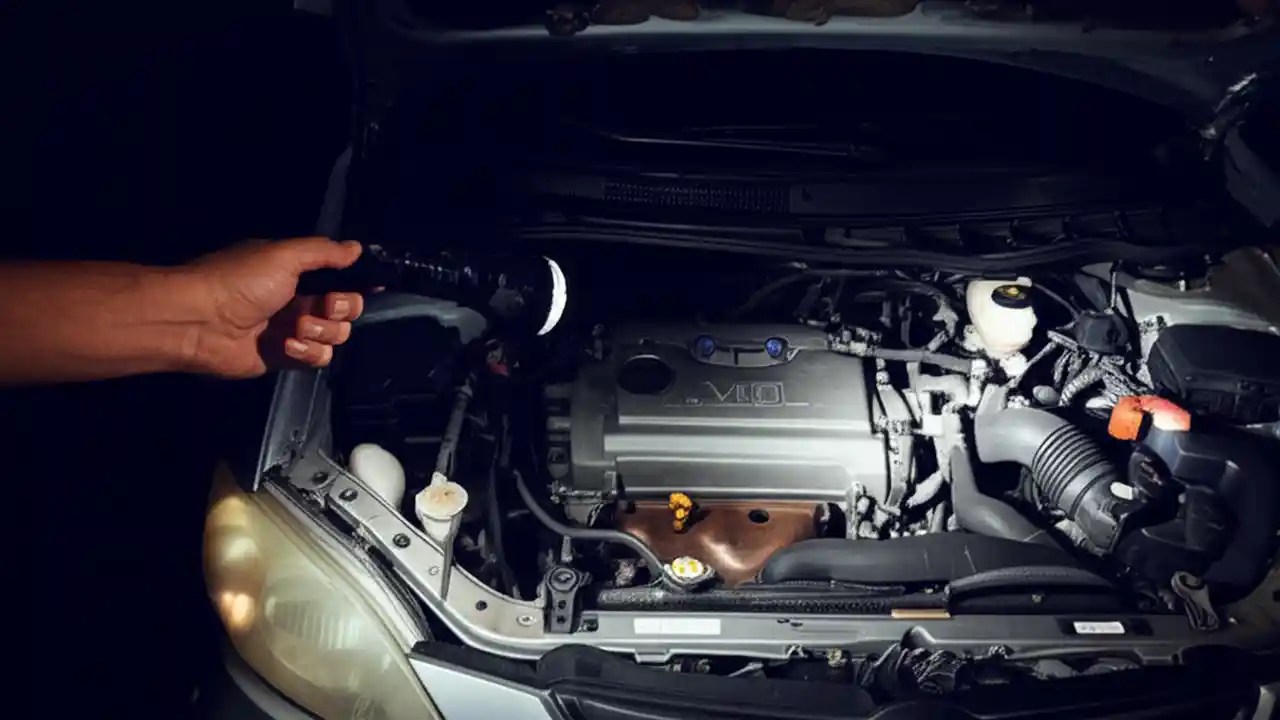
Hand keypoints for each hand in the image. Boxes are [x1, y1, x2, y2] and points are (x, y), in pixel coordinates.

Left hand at [186, 237, 364, 377]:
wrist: (200, 322)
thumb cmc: (241, 281)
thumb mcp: (284, 254)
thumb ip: (324, 251)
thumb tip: (357, 248)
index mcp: (298, 272)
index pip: (342, 277)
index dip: (357, 283)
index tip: (370, 286)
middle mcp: (299, 300)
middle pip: (347, 309)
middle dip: (341, 308)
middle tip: (322, 306)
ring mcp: (293, 330)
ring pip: (336, 335)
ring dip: (322, 331)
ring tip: (294, 328)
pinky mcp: (286, 357)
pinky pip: (318, 358)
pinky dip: (307, 352)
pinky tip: (286, 346)